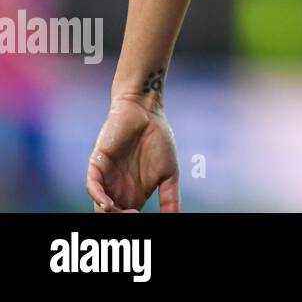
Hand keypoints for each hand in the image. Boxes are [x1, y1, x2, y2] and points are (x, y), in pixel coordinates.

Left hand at [86, 95, 181, 211]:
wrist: (148, 113)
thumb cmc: (159, 140)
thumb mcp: (169, 173)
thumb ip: (170, 197)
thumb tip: (176, 217)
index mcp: (134, 195)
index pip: (127, 217)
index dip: (133, 222)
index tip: (145, 220)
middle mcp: (117, 190)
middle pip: (112, 215)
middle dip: (120, 220)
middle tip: (135, 216)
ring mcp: (106, 178)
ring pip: (100, 205)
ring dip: (110, 213)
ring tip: (126, 213)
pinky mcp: (97, 165)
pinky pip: (93, 186)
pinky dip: (98, 197)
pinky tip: (108, 204)